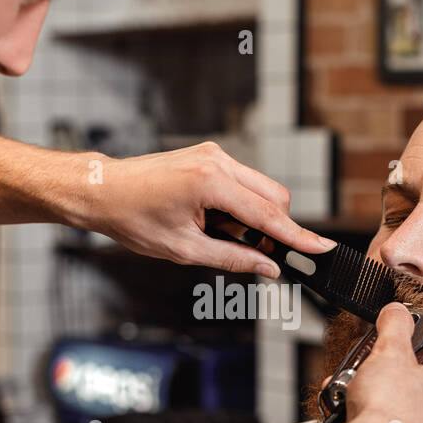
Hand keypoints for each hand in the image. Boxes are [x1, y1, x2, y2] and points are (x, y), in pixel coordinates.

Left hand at [84, 142, 335, 276]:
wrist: (103, 190)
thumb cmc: (132, 217)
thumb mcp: (183, 249)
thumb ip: (232, 258)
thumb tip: (267, 267)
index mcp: (210, 182)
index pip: (267, 214)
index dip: (296, 236)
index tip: (320, 249)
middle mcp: (217, 161)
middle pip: (273, 197)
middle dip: (274, 228)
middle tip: (256, 255)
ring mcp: (214, 155)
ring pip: (260, 190)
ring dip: (253, 218)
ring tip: (217, 235)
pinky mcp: (209, 156)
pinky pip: (242, 184)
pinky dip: (239, 207)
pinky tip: (213, 221)